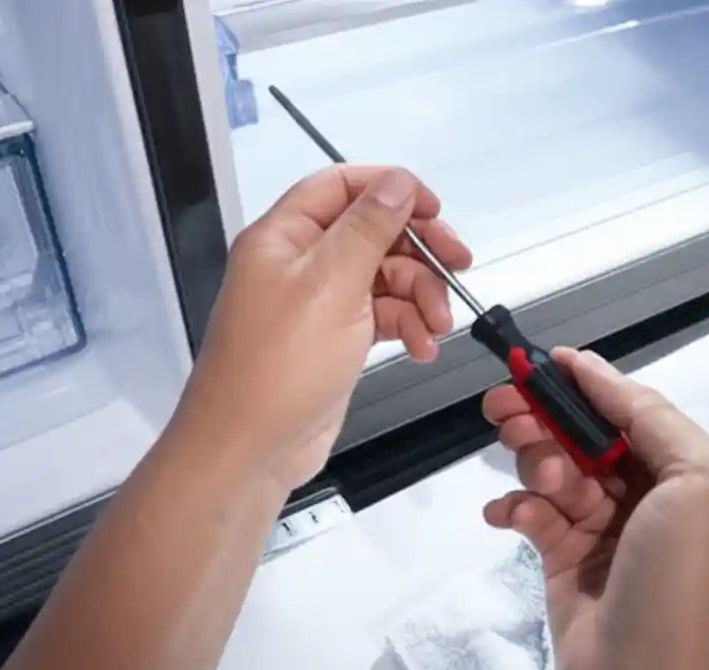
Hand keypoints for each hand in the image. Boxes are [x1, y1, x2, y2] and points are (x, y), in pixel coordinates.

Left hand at [178, 165, 470, 489]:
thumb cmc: (274, 369)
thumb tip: (397, 182)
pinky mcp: (335, 338)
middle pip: (373, 232)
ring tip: (437, 325)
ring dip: (421, 296)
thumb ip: (368, 227)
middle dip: (419, 249)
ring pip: (386, 277)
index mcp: (285, 236)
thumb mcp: (331, 284)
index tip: (433, 210)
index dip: (391, 189)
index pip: (342, 186)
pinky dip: (408, 327)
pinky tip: (422, 347)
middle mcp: (300, 263)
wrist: (251, 448)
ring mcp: (318, 303)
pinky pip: (383, 316)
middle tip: (457, 263)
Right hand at [482, 349, 708, 669]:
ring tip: (540, 488)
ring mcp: (608, 527)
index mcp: (699, 474)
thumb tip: (600, 373)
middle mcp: (655, 496)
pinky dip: (517, 508)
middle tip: (504, 409)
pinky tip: (510, 516)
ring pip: (556, 466)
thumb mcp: (699, 483)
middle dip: (546, 418)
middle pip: (587, 434)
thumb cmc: (679, 577)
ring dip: (537, 465)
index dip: (592, 383)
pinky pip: (533, 511)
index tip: (546, 360)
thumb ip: (653, 419)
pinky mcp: (567, 556)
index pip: (638, 411)